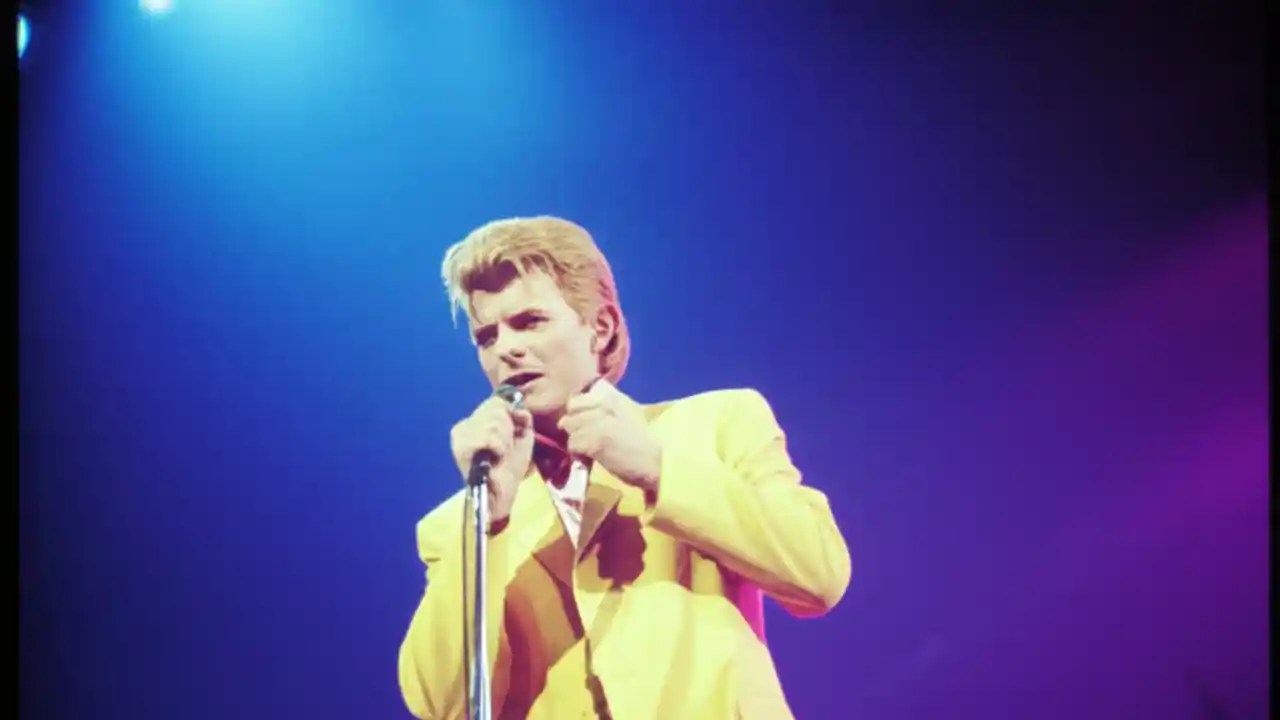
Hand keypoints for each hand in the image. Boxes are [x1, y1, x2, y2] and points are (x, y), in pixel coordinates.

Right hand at [450, 395, 533, 526]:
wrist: (501, 495)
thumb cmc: (510, 468)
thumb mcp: (522, 436)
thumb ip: (521, 416)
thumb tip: (518, 408)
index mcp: (477, 421)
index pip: (496, 401)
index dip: (510, 418)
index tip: (511, 437)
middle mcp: (464, 425)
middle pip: (495, 407)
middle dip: (507, 430)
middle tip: (503, 450)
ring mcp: (460, 435)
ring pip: (493, 421)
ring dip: (504, 441)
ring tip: (498, 456)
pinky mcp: (460, 447)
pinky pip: (489, 435)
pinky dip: (498, 447)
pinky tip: (494, 458)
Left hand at [558, 380, 661, 491]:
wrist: (656, 462)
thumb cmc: (644, 442)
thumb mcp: (629, 413)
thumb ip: (607, 408)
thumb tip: (585, 411)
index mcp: (613, 396)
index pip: (579, 397)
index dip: (578, 410)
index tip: (584, 421)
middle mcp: (603, 404)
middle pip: (571, 410)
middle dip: (575, 424)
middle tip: (585, 437)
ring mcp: (597, 421)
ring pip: (569, 426)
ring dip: (576, 439)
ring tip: (588, 448)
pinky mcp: (593, 440)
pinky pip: (573, 444)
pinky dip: (578, 453)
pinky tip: (590, 457)